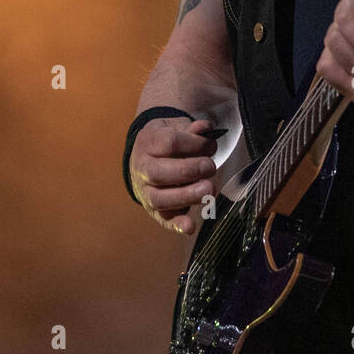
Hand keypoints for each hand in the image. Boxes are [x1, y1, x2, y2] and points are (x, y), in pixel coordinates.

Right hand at [129, 117, 218, 237]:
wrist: (146, 155)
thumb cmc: (168, 140)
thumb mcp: (177, 127)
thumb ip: (193, 129)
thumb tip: (204, 128)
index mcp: (148, 142)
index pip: (169, 143)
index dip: (193, 144)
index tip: (211, 145)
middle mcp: (142, 168)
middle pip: (160, 172)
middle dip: (188, 171)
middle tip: (210, 168)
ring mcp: (145, 191)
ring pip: (159, 198)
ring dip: (185, 196)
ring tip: (208, 191)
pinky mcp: (154, 209)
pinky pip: (163, 219)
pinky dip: (176, 225)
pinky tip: (190, 227)